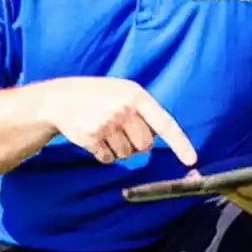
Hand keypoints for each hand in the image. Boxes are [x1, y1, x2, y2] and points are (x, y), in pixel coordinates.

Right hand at [31, 77, 196, 166]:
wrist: (60, 99)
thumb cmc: (97, 95)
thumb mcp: (122, 91)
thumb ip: (143, 110)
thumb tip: (160, 136)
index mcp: (137, 95)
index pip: (165, 124)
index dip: (180, 144)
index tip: (191, 160)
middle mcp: (125, 109)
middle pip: (145, 145)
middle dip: (135, 143)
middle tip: (119, 129)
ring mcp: (108, 123)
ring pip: (127, 154)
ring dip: (117, 148)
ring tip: (104, 130)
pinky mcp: (93, 137)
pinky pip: (109, 159)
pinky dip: (103, 153)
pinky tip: (94, 137)